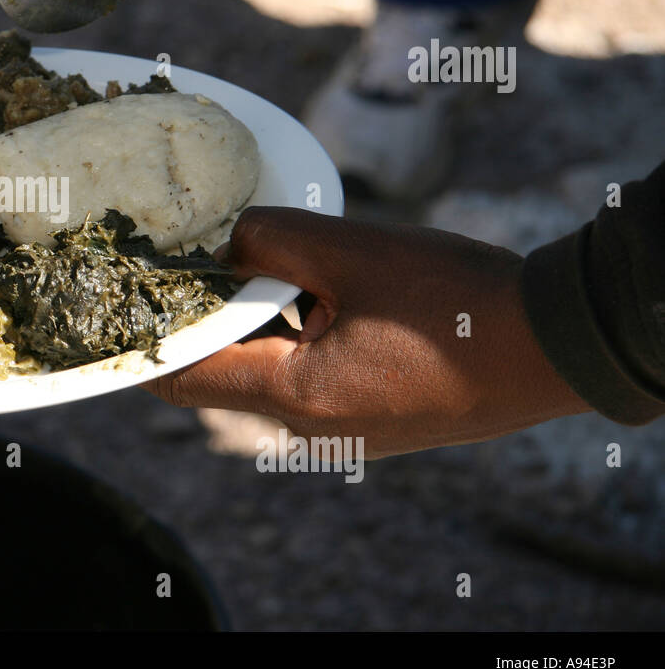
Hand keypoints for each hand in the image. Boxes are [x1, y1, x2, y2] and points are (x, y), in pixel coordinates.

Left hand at [144, 207, 590, 457]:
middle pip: (222, 370)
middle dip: (203, 315)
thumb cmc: (457, 300)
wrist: (555, 342)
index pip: (182, 376)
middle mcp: (310, 426)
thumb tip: (222, 241)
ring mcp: (344, 429)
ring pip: (267, 369)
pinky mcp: (371, 417)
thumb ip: (270, 240)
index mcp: (294, 397)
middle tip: (181, 257)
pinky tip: (309, 288)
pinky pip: (309, 374)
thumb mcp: (351, 252)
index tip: (114, 299)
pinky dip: (294, 333)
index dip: (141, 338)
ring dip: (254, 318)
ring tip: (249, 261)